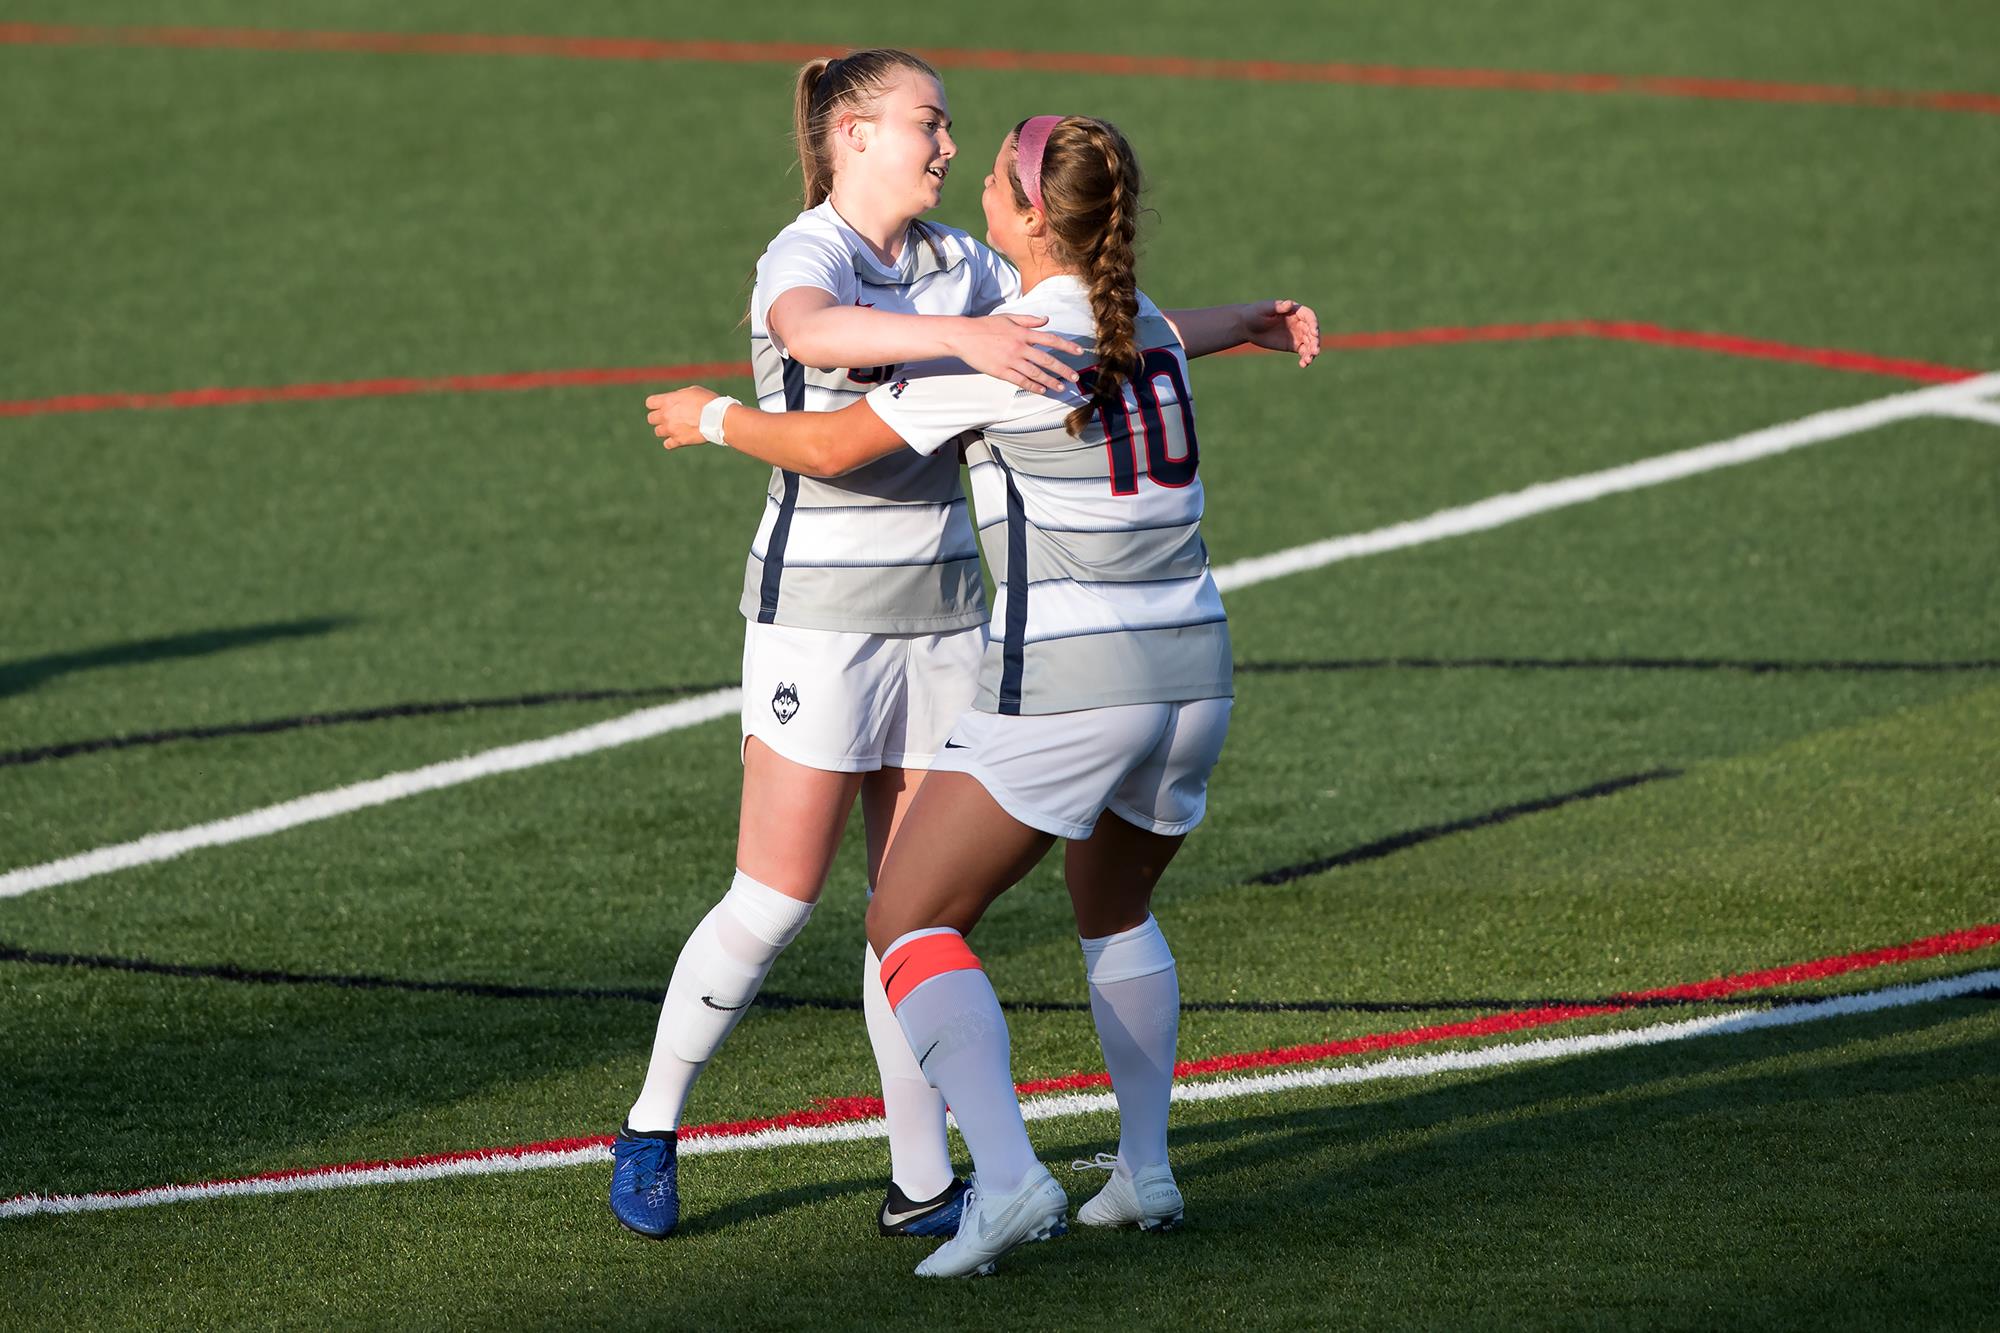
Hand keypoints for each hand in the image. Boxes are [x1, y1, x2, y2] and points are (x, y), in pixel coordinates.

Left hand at [645, 386, 717, 449]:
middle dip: (659, 418)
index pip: (649, 403)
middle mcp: (665, 415)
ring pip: (657, 432)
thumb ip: (678, 396)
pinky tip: (679, 438)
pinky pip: (667, 444)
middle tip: (670, 417)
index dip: (656, 404)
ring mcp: (671, 429)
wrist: (717, 418)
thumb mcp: (692, 391)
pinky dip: (671, 442)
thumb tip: (675, 400)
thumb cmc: (707, 401)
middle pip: (651, 418)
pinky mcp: (678, 440)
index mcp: (667, 401)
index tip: (664, 405)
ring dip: (665, 430)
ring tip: (676, 428)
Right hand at [951, 314, 1084, 394]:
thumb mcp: (1008, 318)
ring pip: (1036, 373)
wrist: (964, 336)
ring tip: (1061, 388)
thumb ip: (1029, 320)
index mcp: (1023, 333)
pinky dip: (1033, 386)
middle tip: (1074, 377)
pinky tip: (1042, 390)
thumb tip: (1046, 319)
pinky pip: (1021, 381)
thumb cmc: (985, 325)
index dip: (1066, 346)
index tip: (1078, 352)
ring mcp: (1010, 360)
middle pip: (1047, 360)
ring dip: (1050, 381)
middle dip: (1063, 369)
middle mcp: (1019, 347)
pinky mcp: (1001, 371)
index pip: (1050, 339)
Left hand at [1242, 300, 1320, 366]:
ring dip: (1312, 352)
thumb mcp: (1264, 309)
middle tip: (1314, 351)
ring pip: (1310, 343)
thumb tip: (1289, 304)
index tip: (1313, 333)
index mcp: (1295, 311)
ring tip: (1308, 361)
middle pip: (1312, 331)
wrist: (1247, 327)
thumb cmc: (1255, 313)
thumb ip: (1277, 307)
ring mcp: (1298, 334)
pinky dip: (1305, 358)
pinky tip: (1303, 364)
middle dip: (1315, 341)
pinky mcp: (1294, 345)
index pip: (1309, 316)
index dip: (1313, 324)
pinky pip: (1303, 352)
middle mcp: (1300, 322)